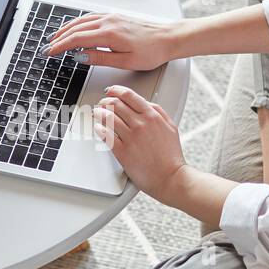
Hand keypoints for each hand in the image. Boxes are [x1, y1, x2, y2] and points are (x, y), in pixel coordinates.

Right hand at [46, 12, 179, 70]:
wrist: (168, 38)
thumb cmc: (152, 51)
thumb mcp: (125, 61)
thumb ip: (100, 58)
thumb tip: (80, 56)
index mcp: (109, 34)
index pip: (76, 39)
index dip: (60, 46)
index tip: (50, 52)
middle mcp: (108, 21)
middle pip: (76, 28)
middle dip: (59, 38)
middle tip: (48, 47)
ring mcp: (112, 17)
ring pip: (82, 20)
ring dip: (66, 28)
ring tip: (56, 36)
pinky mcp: (116, 16)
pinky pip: (91, 17)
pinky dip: (78, 22)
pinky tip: (76, 26)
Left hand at [93, 85, 186, 201]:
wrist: (171, 177)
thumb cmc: (171, 156)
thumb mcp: (171, 127)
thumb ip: (158, 112)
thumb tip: (145, 103)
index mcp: (152, 116)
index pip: (129, 95)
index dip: (116, 90)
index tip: (111, 91)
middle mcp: (140, 124)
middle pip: (115, 104)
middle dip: (105, 101)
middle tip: (102, 103)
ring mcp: (131, 137)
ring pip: (108, 118)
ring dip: (99, 113)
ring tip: (97, 114)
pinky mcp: (123, 151)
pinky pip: (106, 135)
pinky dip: (99, 128)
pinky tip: (98, 127)